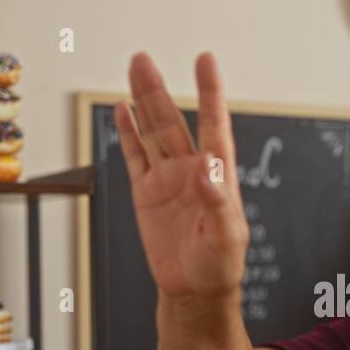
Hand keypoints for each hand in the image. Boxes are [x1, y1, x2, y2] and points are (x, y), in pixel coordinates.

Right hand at [115, 52, 247, 299]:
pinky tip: (123, 109)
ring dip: (142, 101)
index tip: (204, 61)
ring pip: (151, 131)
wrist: (195, 290)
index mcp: (217, 174)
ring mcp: (168, 179)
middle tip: (142, 58)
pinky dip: (128, 133)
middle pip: (172, 121)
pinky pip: (135, 156)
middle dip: (158, 89)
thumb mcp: (227, 236)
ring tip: (134, 69)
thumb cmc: (220, 264)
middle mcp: (191, 169)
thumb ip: (218, 201)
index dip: (209, 92)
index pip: (213, 125)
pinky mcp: (147, 193)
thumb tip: (207, 167)